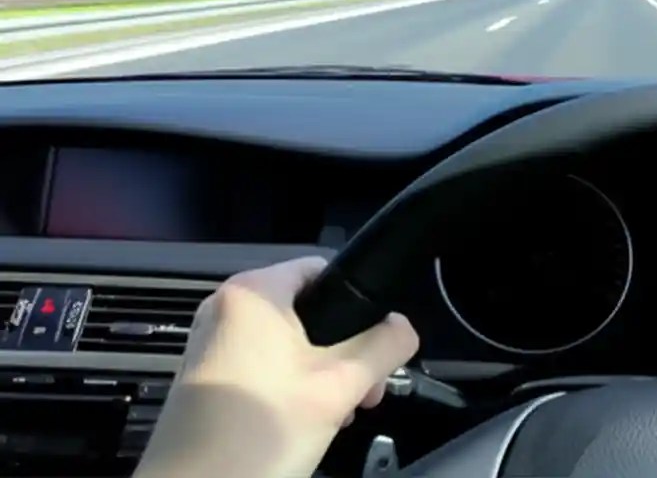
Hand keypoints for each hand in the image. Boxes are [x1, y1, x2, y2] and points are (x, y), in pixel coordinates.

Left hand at [134, 257, 419, 477]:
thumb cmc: (264, 430)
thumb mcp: (339, 387)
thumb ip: (384, 347)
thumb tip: (405, 328)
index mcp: (254, 292)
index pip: (325, 270)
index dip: (362, 305)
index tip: (379, 350)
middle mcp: (225, 307)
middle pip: (309, 310)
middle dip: (347, 350)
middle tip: (365, 392)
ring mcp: (211, 343)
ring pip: (289, 342)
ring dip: (324, 373)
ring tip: (340, 413)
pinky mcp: (206, 378)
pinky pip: (264, 364)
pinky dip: (291, 385)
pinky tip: (306, 420)